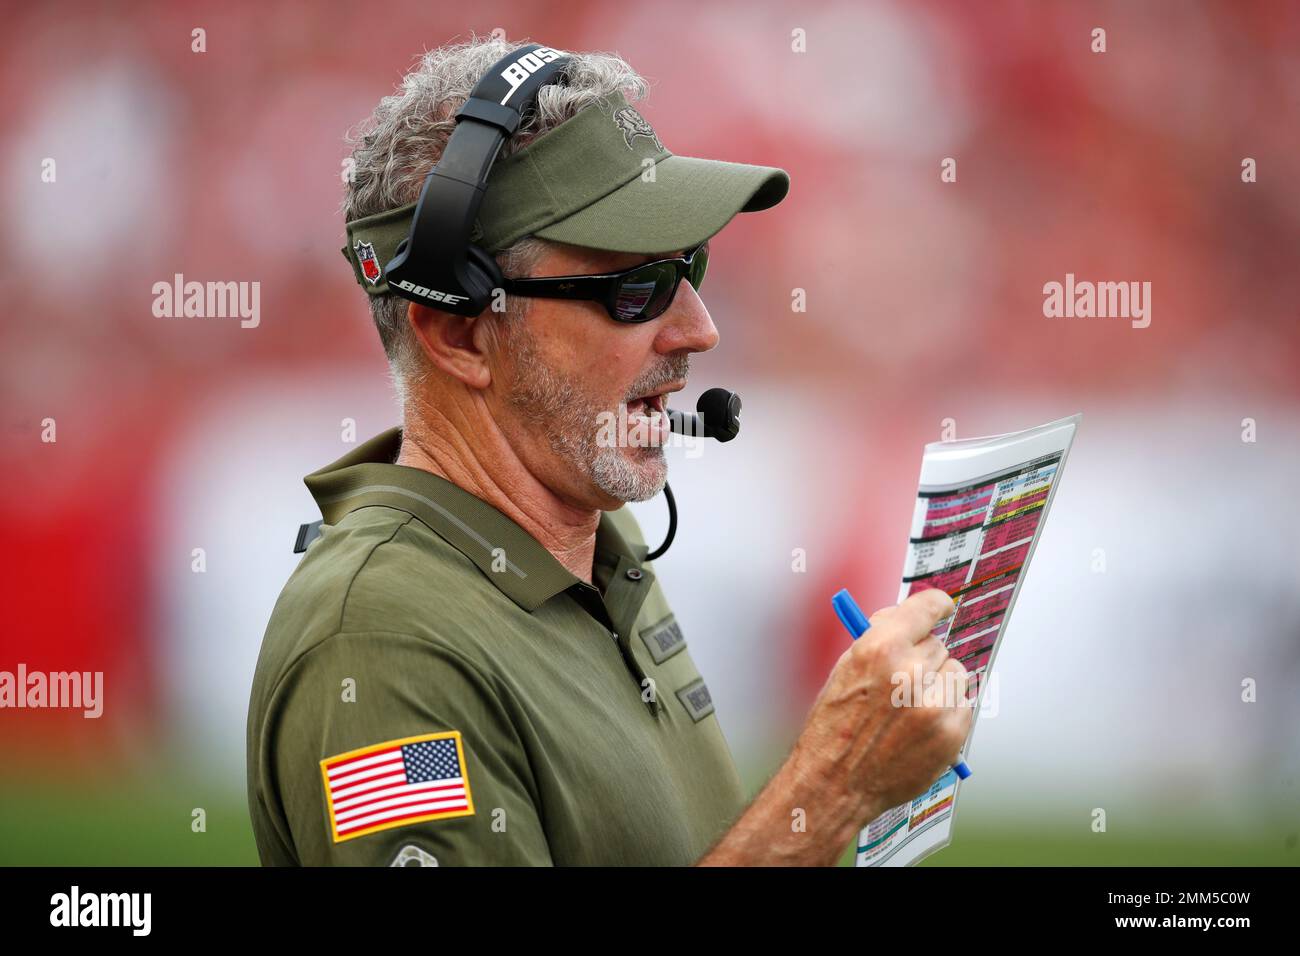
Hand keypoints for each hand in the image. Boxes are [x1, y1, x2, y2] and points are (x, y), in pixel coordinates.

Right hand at [789, 587, 971, 822]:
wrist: (836, 781)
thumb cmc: (836, 727)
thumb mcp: (845, 670)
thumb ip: (879, 640)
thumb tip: (908, 620)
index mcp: (879, 649)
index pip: (925, 607)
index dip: (935, 606)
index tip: (941, 608)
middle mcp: (908, 672)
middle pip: (939, 644)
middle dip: (923, 659)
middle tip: (902, 682)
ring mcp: (933, 704)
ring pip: (955, 673)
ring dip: (939, 684)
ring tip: (911, 707)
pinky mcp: (951, 732)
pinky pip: (963, 705)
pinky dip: (946, 712)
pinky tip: (920, 727)